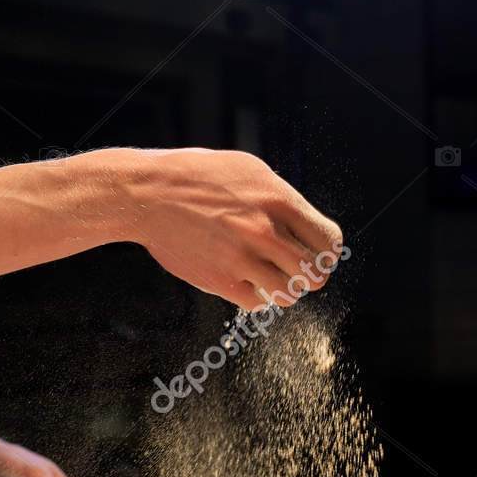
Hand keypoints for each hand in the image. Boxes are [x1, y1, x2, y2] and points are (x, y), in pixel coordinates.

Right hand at [123, 148, 344, 310]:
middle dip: (308, 276)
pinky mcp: (220, 280)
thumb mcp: (247, 171)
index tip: (316, 255)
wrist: (148, 194)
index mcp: (278, 198)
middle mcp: (265, 230)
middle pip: (314, 274)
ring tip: (267, 277)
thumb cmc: (196, 178)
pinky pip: (256, 305)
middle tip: (292, 271)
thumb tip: (304, 224)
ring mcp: (242, 257)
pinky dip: (255, 299)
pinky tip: (244, 283)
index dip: (326, 253)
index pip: (329, 240)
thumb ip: (279, 197)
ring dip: (282, 289)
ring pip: (288, 294)